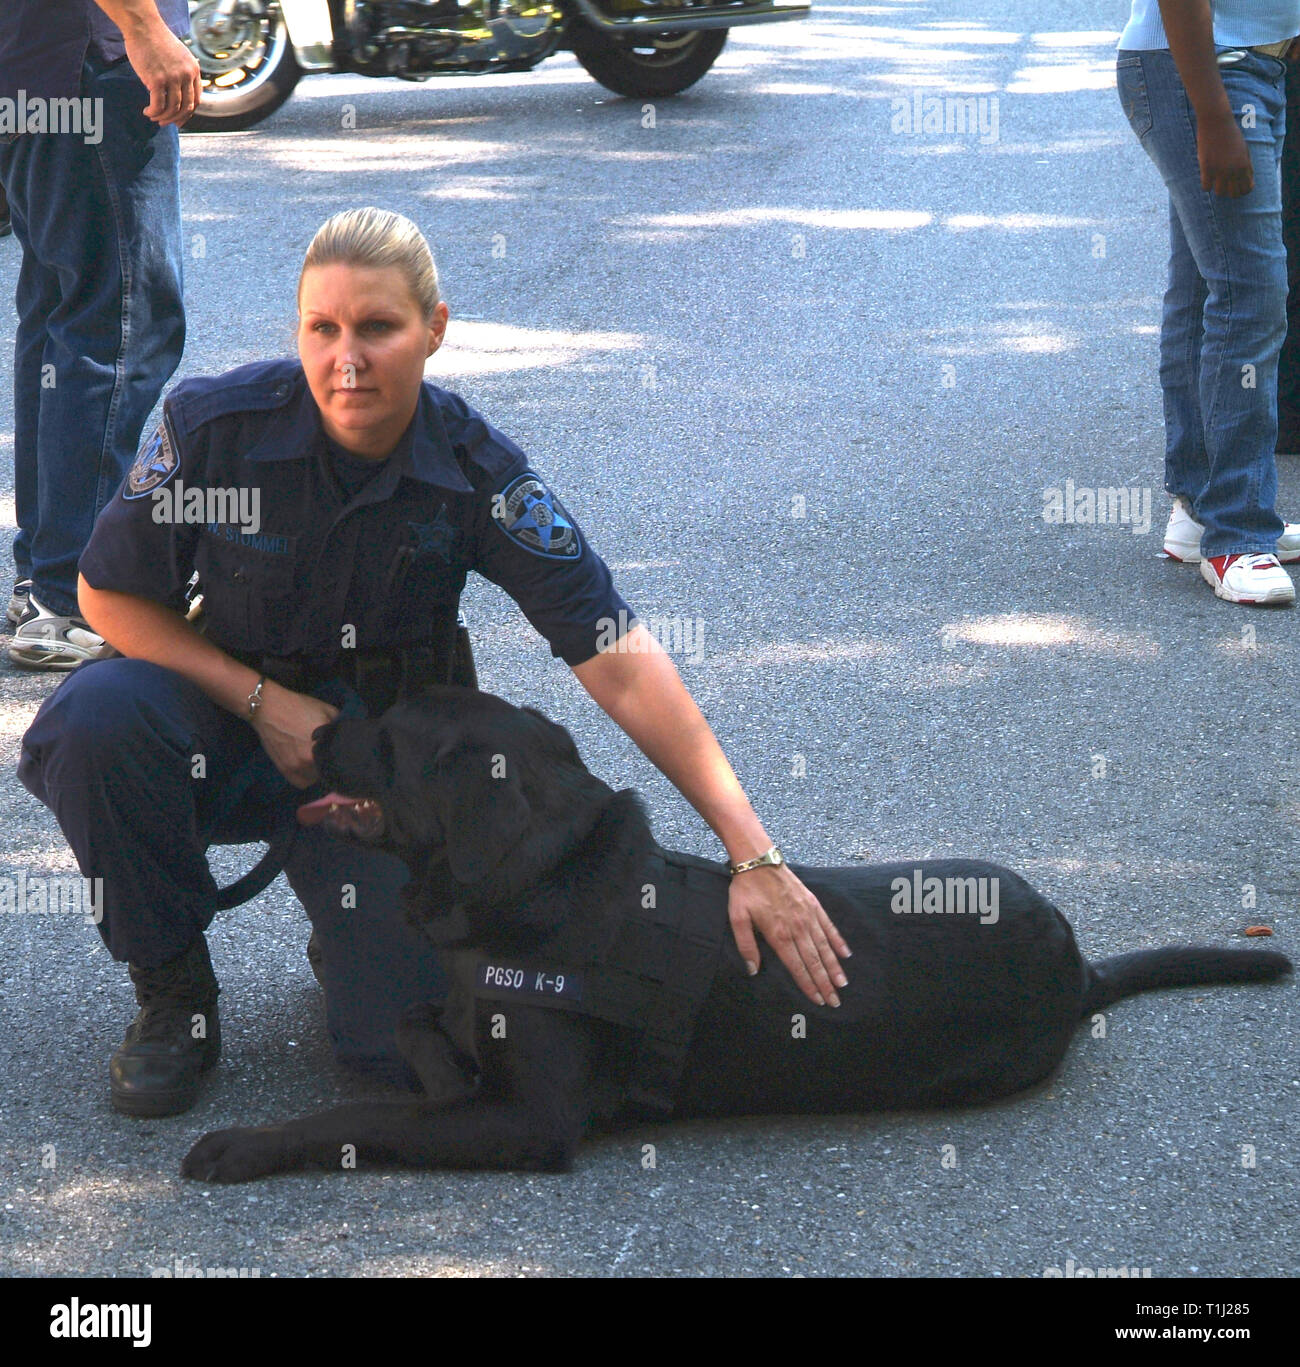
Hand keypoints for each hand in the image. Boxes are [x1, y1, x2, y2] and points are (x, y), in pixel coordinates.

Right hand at [122, 19, 201, 126]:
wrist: (142, 25)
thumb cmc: (156, 39)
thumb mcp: (178, 56)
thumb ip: (181, 73)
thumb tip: (176, 94)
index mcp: (194, 70)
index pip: (197, 100)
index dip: (188, 113)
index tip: (179, 119)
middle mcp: (186, 75)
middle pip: (187, 107)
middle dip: (176, 119)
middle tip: (164, 123)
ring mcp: (172, 78)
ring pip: (173, 109)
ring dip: (163, 117)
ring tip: (153, 117)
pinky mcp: (157, 80)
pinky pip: (158, 105)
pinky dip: (153, 112)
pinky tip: (147, 111)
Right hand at [249, 681, 338, 788]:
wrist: (269, 708)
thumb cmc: (300, 707)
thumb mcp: (328, 711)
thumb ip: (340, 726)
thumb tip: (349, 736)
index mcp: (321, 746)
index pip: (340, 763)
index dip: (344, 761)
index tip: (345, 757)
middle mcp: (308, 761)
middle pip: (328, 773)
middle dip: (331, 766)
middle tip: (331, 757)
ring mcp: (294, 767)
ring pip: (315, 780)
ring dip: (319, 773)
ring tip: (319, 762)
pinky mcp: (284, 769)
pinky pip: (300, 783)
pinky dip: (306, 778)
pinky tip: (308, 768)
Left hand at [726, 863, 850, 1006]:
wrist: (759, 862)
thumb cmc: (746, 891)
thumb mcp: (737, 918)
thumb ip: (746, 945)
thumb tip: (753, 970)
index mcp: (779, 934)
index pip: (797, 966)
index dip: (808, 985)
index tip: (818, 1000)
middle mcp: (797, 928)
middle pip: (814, 961)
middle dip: (825, 983)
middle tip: (836, 1001)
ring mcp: (808, 916)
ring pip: (824, 947)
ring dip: (834, 967)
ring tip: (843, 983)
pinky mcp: (813, 905)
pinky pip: (829, 926)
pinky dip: (838, 941)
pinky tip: (845, 954)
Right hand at [1197, 110, 1253, 196]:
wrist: (1217, 122)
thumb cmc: (1231, 134)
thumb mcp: (1244, 149)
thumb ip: (1246, 165)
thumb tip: (1247, 181)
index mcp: (1245, 165)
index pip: (1246, 189)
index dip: (1242, 190)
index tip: (1236, 186)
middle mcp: (1234, 170)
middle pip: (1234, 194)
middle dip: (1230, 192)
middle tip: (1226, 185)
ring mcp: (1220, 170)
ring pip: (1220, 192)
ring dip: (1218, 189)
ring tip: (1216, 181)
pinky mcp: (1207, 169)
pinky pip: (1206, 187)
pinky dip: (1206, 185)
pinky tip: (1207, 177)